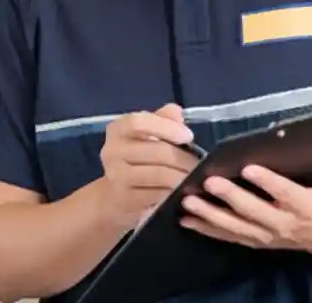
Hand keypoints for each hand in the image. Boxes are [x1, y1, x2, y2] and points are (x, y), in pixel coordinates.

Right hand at [98, 104, 200, 230]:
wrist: (113, 197)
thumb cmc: (136, 160)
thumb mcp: (146, 135)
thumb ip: (161, 119)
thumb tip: (176, 113)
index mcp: (117, 130)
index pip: (138, 123)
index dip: (166, 127)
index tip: (188, 136)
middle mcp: (112, 151)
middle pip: (156, 151)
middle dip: (184, 159)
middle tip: (200, 165)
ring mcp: (117, 177)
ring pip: (160, 175)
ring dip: (183, 177)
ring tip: (195, 179)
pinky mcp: (126, 200)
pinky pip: (158, 195)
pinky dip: (174, 193)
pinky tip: (183, 192)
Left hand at [179, 139, 311, 255]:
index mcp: (309, 206)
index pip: (286, 193)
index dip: (268, 182)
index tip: (249, 167)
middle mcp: (286, 223)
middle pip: (255, 211)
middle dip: (231, 197)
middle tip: (210, 181)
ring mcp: (269, 235)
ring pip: (237, 227)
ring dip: (211, 215)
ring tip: (188, 202)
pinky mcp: (259, 240)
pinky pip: (231, 236)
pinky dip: (208, 229)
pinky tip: (187, 219)